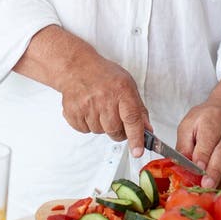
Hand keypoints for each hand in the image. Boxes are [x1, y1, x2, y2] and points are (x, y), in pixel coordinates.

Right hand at [13, 25, 148, 156]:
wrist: (76, 67)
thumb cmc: (104, 75)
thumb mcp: (127, 85)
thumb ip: (138, 109)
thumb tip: (147, 130)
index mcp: (121, 90)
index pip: (132, 119)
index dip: (136, 138)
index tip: (138, 152)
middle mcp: (104, 98)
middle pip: (115, 131)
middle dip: (118, 130)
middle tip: (115, 117)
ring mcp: (87, 106)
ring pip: (100, 132)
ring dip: (101, 125)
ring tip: (98, 107)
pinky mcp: (73, 112)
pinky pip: (85, 130)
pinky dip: (88, 124)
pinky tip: (88, 109)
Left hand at [177, 102, 220, 188]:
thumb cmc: (205, 119)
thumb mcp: (188, 124)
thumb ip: (184, 144)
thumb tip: (181, 164)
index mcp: (212, 120)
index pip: (209, 139)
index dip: (203, 155)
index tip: (197, 168)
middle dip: (214, 171)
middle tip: (206, 184)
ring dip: (220, 178)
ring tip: (208, 189)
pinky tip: (215, 185)